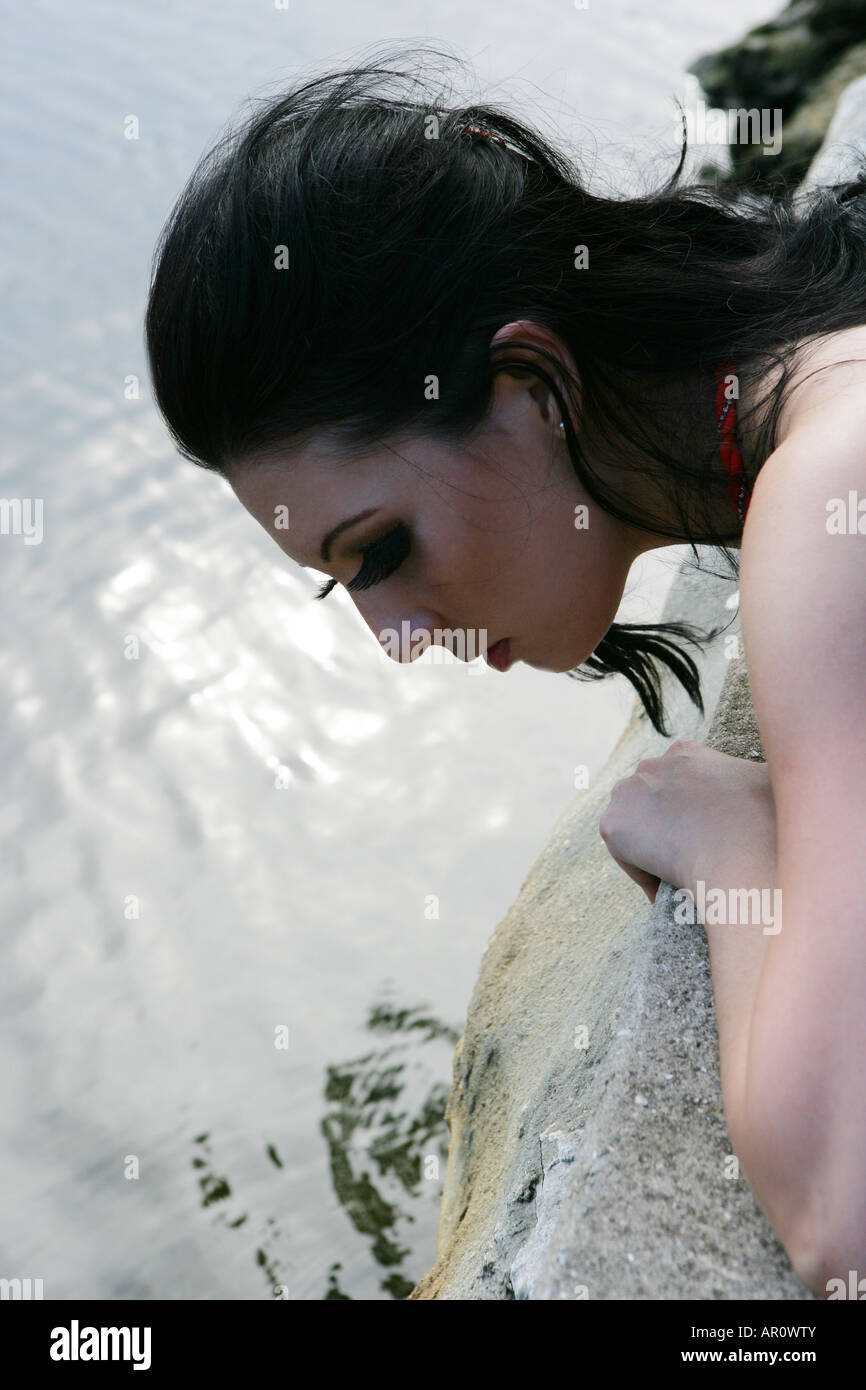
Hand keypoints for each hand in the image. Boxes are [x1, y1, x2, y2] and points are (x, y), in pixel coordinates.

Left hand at [599, 739, 774, 903]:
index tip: (702, 836)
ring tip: (678, 877)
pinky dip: (644, 874)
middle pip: (649, 801)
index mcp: (685, 752)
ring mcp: (627, 793)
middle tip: (688, 860)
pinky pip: (626, 856)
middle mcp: (650, 765)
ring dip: (650, 849)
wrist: (742, 847)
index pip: (676, 781)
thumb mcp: (773, 783)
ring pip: (633, 826)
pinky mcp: (613, 825)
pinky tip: (669, 889)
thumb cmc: (765, 820)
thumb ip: (764, 778)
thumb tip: (778, 781)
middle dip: (664, 827)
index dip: (687, 812)